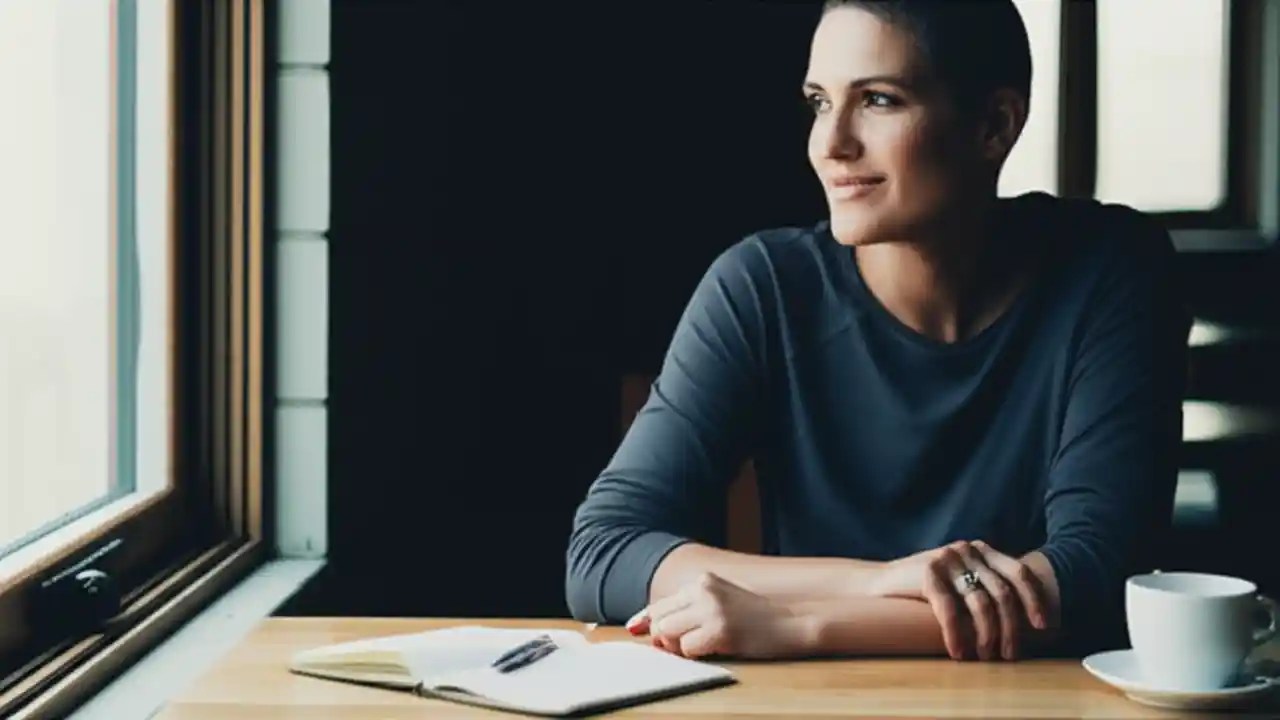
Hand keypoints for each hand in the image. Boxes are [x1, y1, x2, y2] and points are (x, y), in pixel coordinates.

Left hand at [625, 572, 808, 658]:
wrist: (797, 618)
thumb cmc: (762, 616)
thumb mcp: (725, 603)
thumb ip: (692, 610)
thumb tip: (649, 629)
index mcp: (704, 582)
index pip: (662, 604)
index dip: (649, 620)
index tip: (636, 628)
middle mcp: (703, 591)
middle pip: (660, 620)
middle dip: (664, 638)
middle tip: (683, 648)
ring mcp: (711, 610)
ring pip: (667, 634)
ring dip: (678, 648)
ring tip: (702, 648)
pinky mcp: (720, 630)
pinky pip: (687, 649)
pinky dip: (695, 656)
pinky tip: (715, 650)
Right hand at [871, 540, 1048, 660]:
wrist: (878, 585)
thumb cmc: (925, 591)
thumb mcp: (961, 581)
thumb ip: (985, 586)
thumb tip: (1025, 621)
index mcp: (981, 550)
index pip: (1018, 571)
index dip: (1034, 599)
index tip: (1042, 627)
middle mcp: (967, 550)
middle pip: (1002, 591)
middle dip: (1011, 628)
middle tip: (1010, 654)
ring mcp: (947, 559)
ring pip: (980, 603)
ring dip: (987, 635)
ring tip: (986, 657)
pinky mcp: (927, 572)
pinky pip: (950, 609)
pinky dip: (957, 635)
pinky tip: (958, 653)